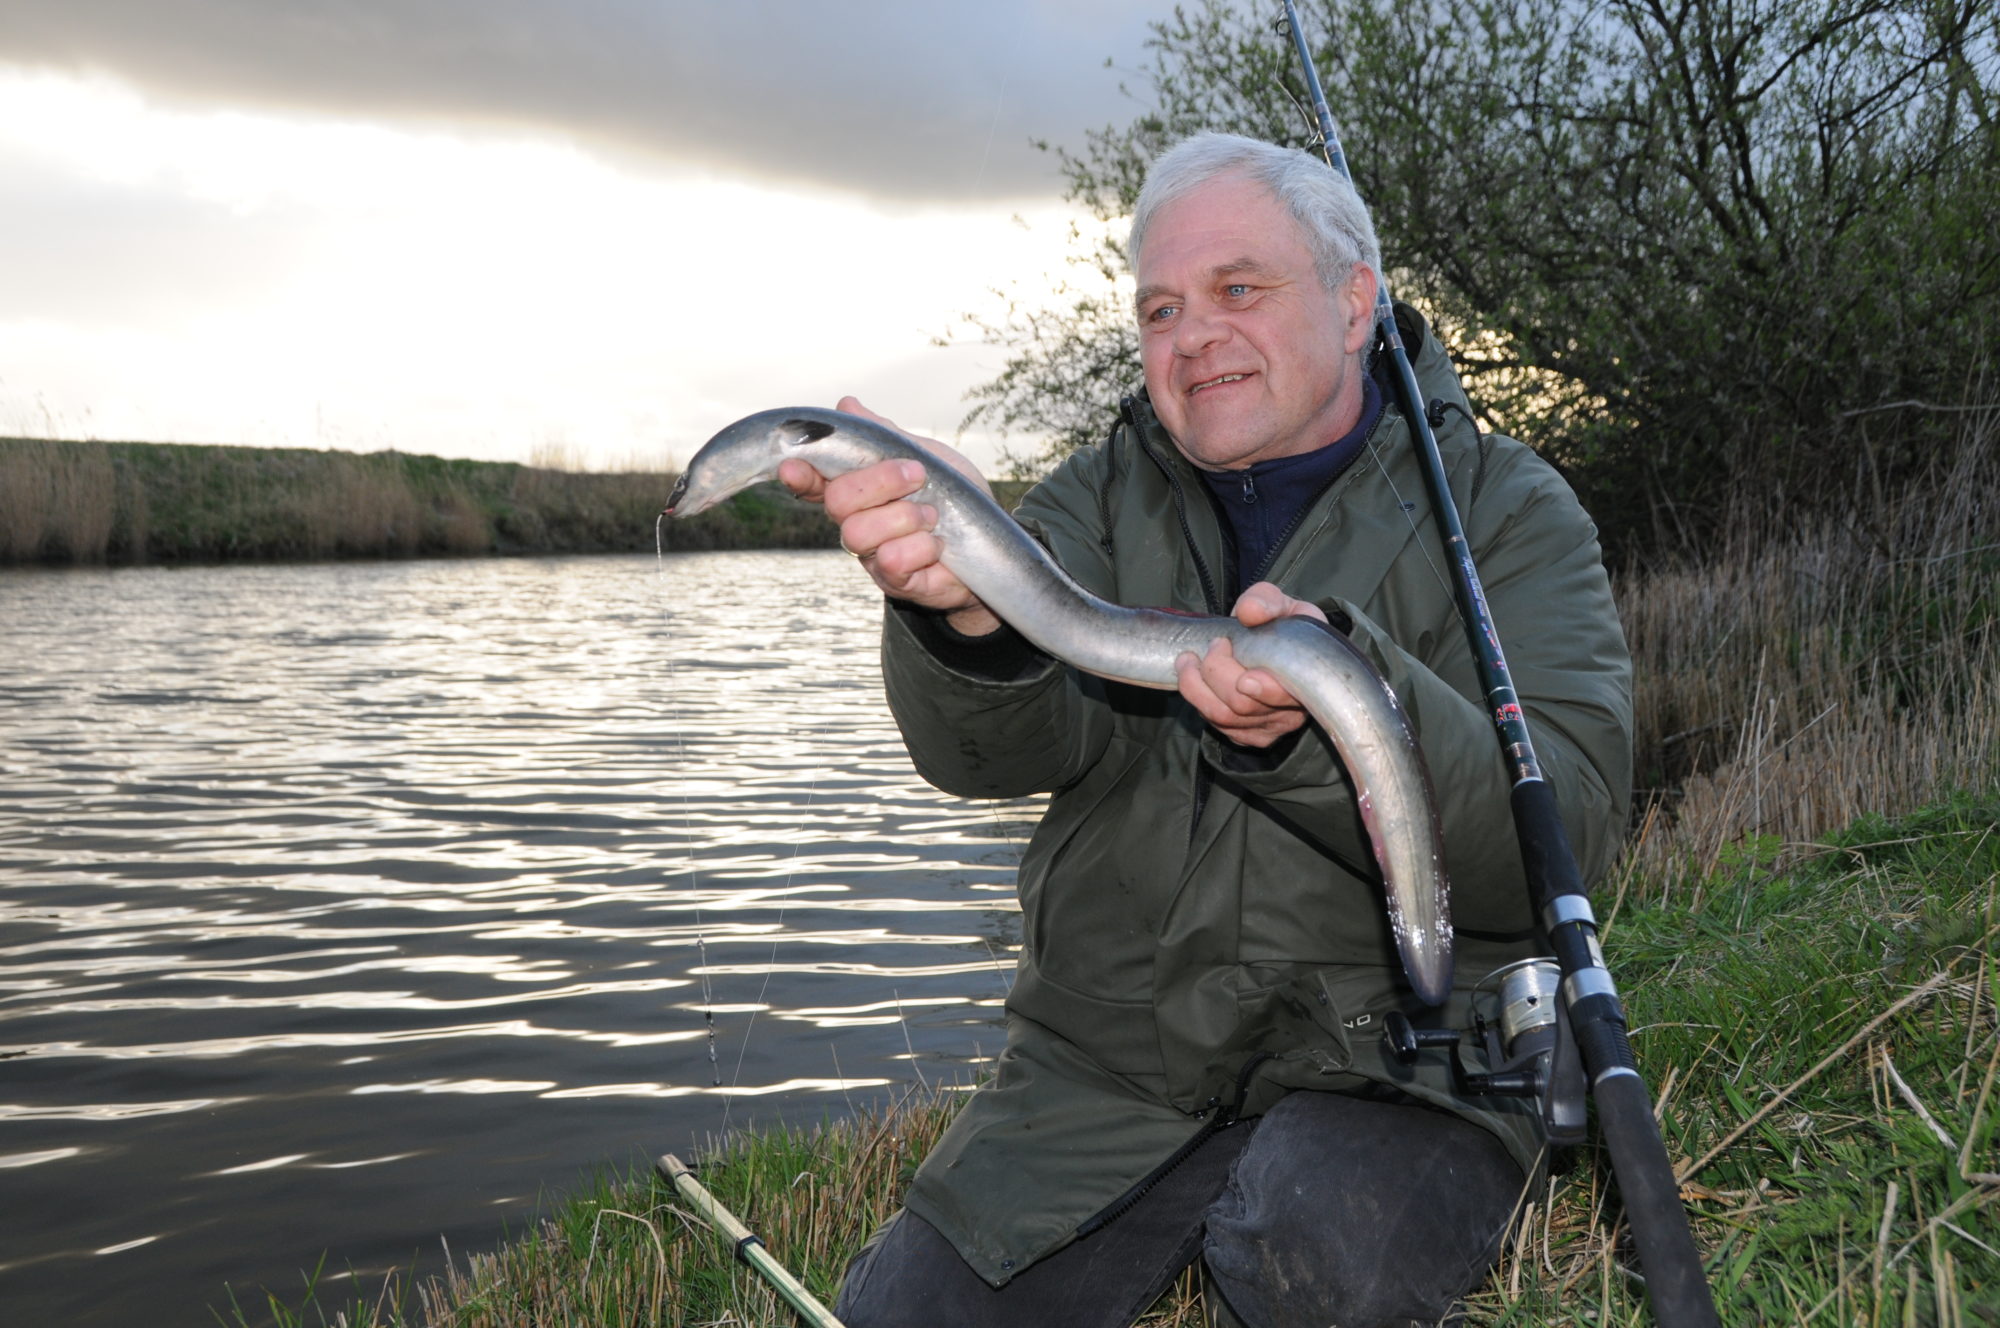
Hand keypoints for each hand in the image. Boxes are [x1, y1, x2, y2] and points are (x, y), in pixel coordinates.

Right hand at [775, 396, 1001, 635]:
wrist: (992, 542)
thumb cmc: (954, 496)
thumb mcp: (925, 455)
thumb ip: (885, 435)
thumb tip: (848, 405)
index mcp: (859, 488)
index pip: (814, 481)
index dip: (799, 474)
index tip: (791, 467)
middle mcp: (856, 521)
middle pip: (837, 502)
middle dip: (880, 481)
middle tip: (918, 476)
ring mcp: (871, 554)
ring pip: (858, 533)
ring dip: (904, 517)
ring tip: (932, 517)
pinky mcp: (893, 580)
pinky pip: (891, 560)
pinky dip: (921, 547)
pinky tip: (938, 545)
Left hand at [1175, 582, 1329, 747]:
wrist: (1273, 646)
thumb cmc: (1279, 624)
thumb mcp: (1279, 603)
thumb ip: (1266, 601)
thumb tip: (1249, 612)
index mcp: (1308, 677)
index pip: (1286, 696)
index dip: (1265, 690)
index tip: (1244, 676)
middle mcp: (1293, 711)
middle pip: (1244, 705)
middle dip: (1216, 672)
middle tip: (1213, 644)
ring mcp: (1271, 727)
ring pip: (1223, 718)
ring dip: (1195, 687)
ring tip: (1187, 659)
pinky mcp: (1250, 735)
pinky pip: (1216, 725)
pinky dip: (1198, 700)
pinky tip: (1196, 679)